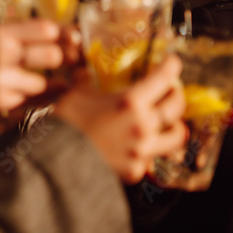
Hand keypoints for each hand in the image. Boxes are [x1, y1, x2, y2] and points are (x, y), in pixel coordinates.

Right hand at [0, 20, 62, 143]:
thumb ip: (14, 35)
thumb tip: (53, 32)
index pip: (46, 29)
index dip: (57, 35)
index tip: (56, 39)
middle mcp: (2, 55)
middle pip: (53, 56)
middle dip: (54, 59)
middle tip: (48, 61)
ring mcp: (2, 81)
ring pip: (42, 83)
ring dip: (37, 84)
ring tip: (19, 79)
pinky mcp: (0, 103)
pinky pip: (26, 101)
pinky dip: (20, 97)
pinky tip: (5, 91)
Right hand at [51, 56, 186, 183]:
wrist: (56, 161)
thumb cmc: (65, 124)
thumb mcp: (75, 94)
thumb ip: (86, 81)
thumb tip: (84, 73)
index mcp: (130, 101)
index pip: (164, 77)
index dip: (171, 66)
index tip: (171, 62)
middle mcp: (143, 125)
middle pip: (176, 105)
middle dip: (176, 93)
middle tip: (171, 89)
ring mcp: (142, 150)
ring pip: (176, 136)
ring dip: (176, 125)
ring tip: (170, 122)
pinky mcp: (135, 170)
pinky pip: (151, 157)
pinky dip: (149, 148)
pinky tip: (141, 145)